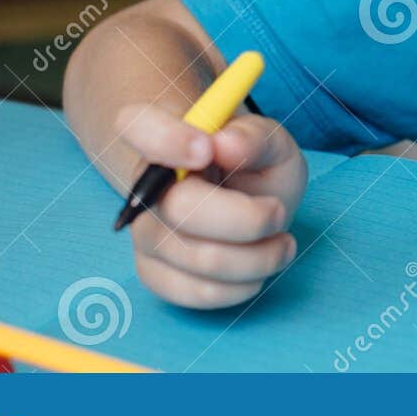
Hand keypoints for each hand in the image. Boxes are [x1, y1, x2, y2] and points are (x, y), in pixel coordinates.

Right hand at [113, 104, 306, 308]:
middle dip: (246, 218)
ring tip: (281, 241)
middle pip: (180, 208)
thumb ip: (255, 137)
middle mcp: (146, 186)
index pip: (135, 124)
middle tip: (277, 212)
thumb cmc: (254, 166)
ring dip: (257, 256)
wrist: (246, 199)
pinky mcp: (155, 274)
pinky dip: (242, 284)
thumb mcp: (271, 142)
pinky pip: (197, 292)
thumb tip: (225, 143)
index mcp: (166, 136)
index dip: (165, 138)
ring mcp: (146, 233)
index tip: (208, 149)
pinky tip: (259, 264)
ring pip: (199, 258)